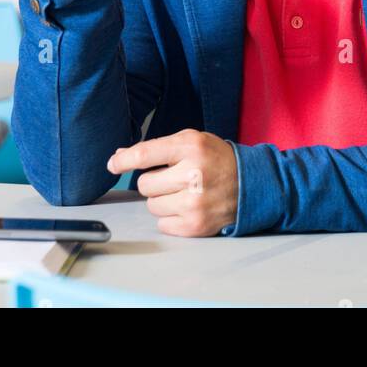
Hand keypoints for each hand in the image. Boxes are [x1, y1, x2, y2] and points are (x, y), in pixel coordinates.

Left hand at [109, 129, 239, 236]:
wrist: (253, 185)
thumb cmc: (219, 160)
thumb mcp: (193, 142)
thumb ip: (158, 148)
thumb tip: (120, 155)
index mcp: (191, 148)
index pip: (145, 154)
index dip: (123, 160)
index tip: (113, 164)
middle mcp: (193, 175)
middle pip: (144, 184)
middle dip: (154, 181)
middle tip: (175, 178)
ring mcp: (194, 203)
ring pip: (151, 205)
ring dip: (162, 200)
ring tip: (185, 192)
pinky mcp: (195, 225)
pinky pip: (162, 223)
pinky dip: (171, 217)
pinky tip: (189, 206)